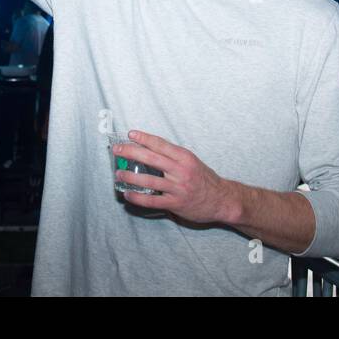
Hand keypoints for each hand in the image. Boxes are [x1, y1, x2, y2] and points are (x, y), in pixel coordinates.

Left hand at [112, 130, 234, 224]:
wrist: (221, 200)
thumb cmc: (204, 179)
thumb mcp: (191, 162)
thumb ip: (173, 157)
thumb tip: (149, 149)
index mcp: (184, 157)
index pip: (160, 144)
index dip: (144, 138)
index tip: (130, 134)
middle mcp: (180, 170)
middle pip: (151, 158)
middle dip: (131, 152)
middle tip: (117, 149)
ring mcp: (177, 188)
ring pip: (149, 179)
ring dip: (130, 176)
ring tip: (118, 173)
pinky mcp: (175, 203)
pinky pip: (152, 200)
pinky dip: (138, 197)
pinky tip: (128, 194)